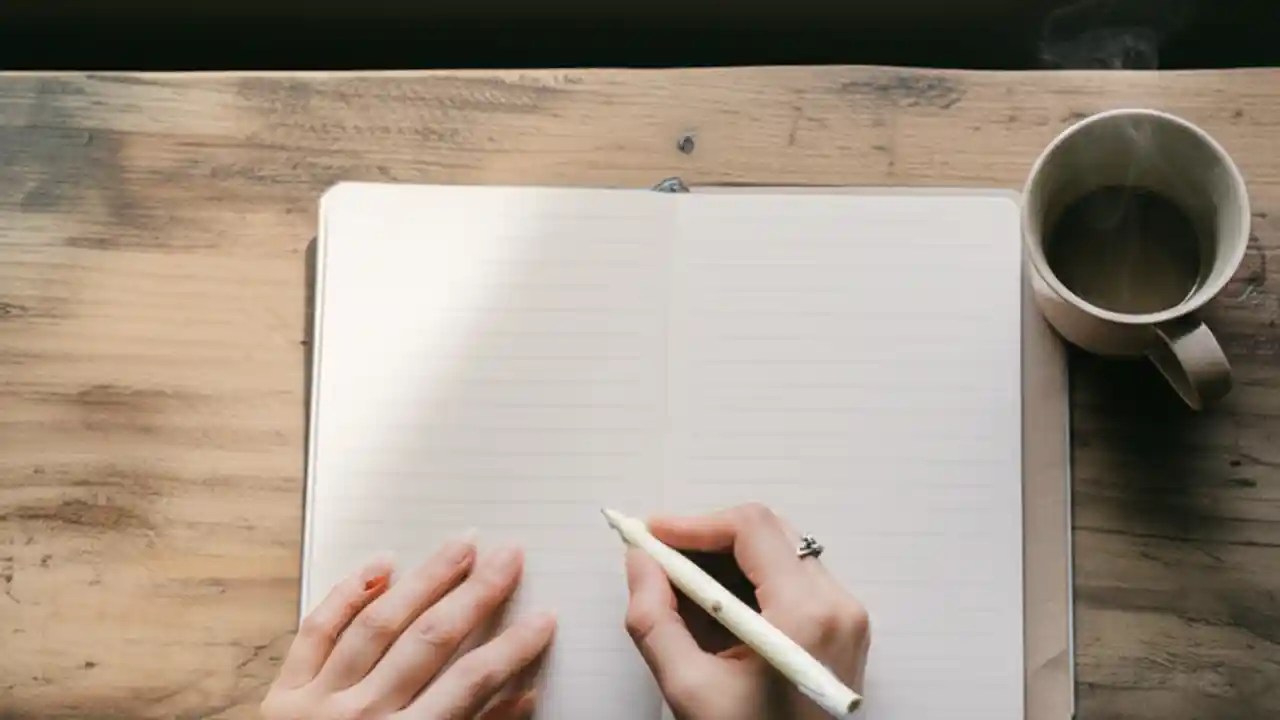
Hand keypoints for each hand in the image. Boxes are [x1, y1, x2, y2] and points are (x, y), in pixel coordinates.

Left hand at [262, 539, 555, 719]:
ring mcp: (319, 701)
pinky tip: (381, 566)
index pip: (472, 681)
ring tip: (459, 546)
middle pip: (430, 639)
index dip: (512, 647)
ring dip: (425, 579)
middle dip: (477, 593)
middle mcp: (363, 716)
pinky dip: (347, 594)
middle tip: (508, 557)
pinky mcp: (283, 694)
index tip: (543, 618)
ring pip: (379, 622)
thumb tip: (520, 697)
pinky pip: (317, 630)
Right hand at [624, 504, 869, 719]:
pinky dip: (748, 583)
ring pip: (779, 553)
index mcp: (806, 615)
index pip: (750, 529)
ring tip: (681, 589)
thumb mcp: (689, 689)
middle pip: (767, 534)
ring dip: (725, 561)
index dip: (693, 524)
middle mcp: (838, 606)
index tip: (651, 535)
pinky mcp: (842, 629)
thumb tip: (640, 563)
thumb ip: (654, 619)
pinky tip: (714, 610)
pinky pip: (792, 580)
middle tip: (659, 559)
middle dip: (706, 540)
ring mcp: (846, 617)